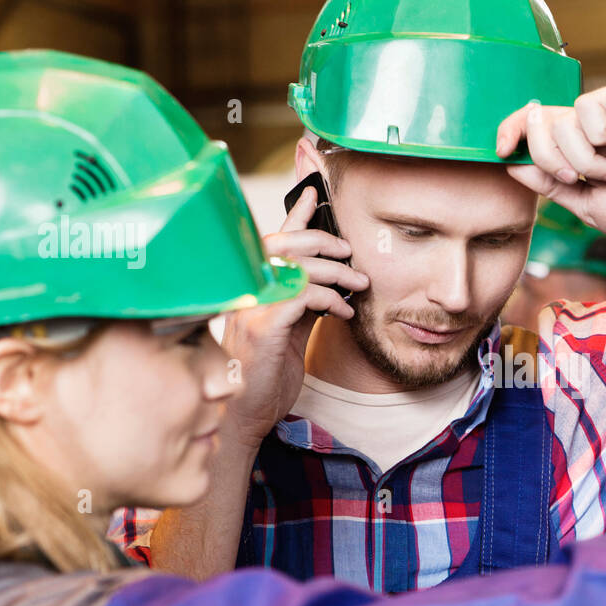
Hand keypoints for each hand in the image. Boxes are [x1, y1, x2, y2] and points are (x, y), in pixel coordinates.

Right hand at [218, 187, 368, 446]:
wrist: (248, 413)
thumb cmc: (267, 372)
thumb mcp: (290, 328)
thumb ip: (303, 299)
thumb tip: (329, 277)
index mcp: (251, 285)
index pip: (274, 240)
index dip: (294, 214)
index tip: (313, 192)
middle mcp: (245, 289)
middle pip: (286, 243)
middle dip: (324, 240)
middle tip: (351, 252)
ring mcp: (250, 305)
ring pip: (298, 266)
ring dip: (337, 271)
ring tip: (360, 283)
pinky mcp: (262, 326)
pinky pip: (303, 295)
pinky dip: (331, 298)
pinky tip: (344, 312)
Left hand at [495, 85, 605, 240]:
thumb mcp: (586, 205)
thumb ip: (550, 185)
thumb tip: (511, 166)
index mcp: (573, 149)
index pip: (529, 127)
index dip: (508, 131)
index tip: (499, 150)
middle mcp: (586, 126)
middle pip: (536, 121)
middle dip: (546, 157)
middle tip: (576, 178)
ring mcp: (605, 112)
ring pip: (561, 120)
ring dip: (581, 157)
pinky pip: (588, 106)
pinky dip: (598, 134)